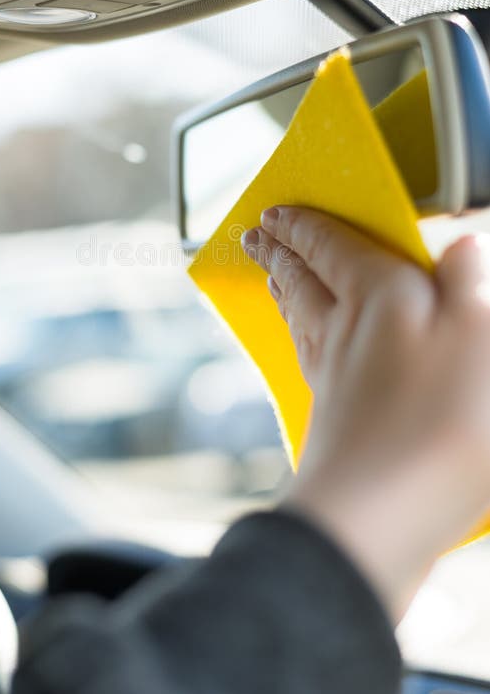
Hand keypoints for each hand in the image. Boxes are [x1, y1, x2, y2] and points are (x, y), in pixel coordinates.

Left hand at [242, 206, 489, 621]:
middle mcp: (342, 327)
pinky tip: (304, 342)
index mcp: (377, 294)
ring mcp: (331, 373)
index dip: (304, 224)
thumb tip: (461, 242)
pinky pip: (305, 355)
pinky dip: (298, 335)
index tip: (276, 210)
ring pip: (299, 316)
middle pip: (300, 277)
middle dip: (279, 251)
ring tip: (272, 274)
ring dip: (284, 288)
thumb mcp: (479, 335)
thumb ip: (466, 284)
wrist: (380, 513)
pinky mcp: (330, 415)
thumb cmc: (437, 421)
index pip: (330, 245)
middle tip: (255, 235)